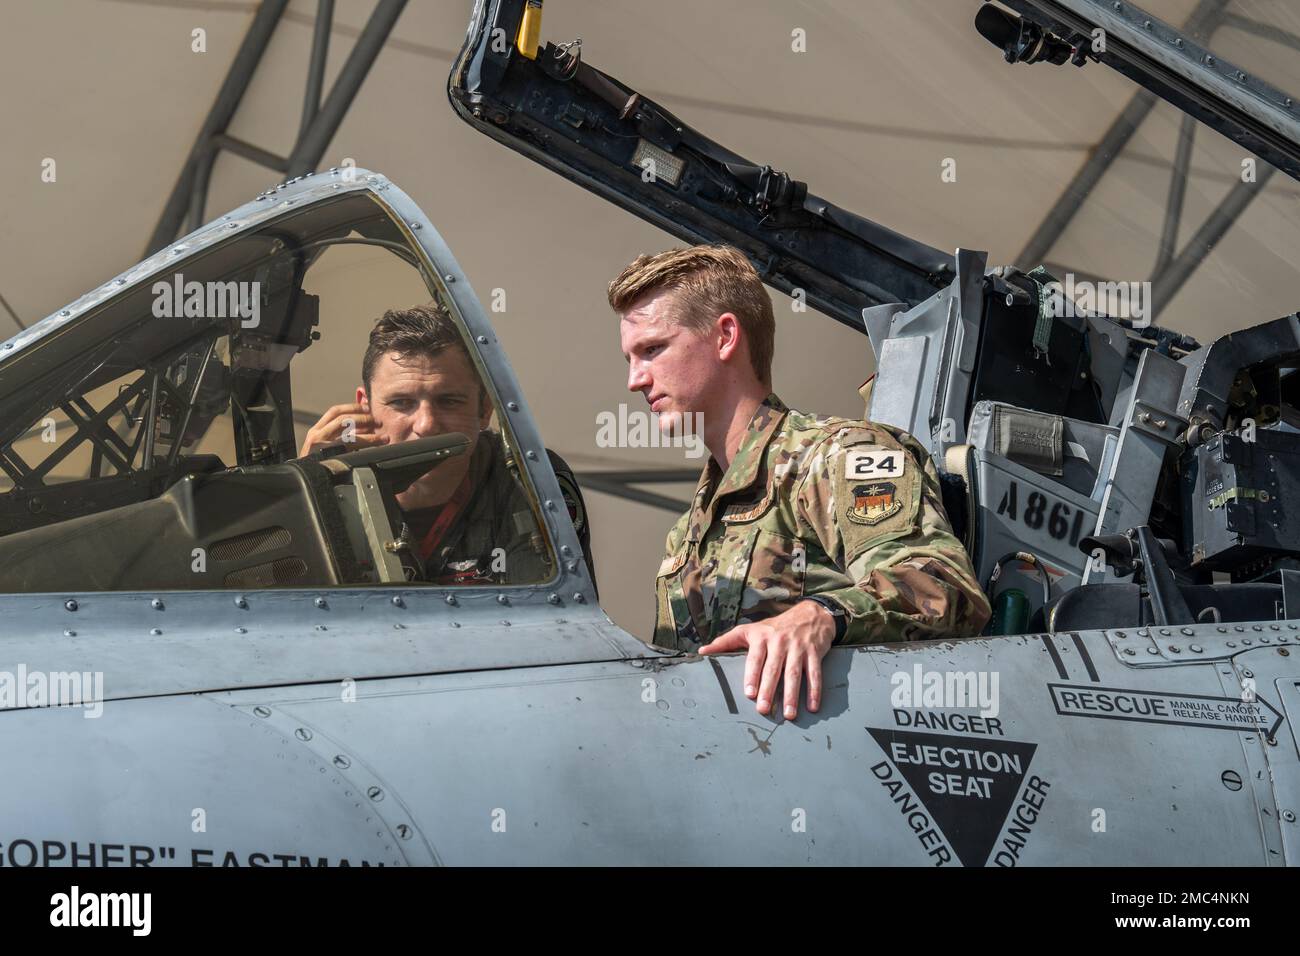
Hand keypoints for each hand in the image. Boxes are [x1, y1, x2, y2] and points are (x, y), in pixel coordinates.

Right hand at [298, 403, 386, 457]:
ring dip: (367, 430)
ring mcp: (322, 445)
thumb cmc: (314, 464)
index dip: (352, 407)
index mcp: (316, 431)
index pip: (334, 412)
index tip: (366, 407)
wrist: (304, 479)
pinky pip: (351, 446)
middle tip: (376, 419)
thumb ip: (334, 436)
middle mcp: (317, 435)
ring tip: (381, 433)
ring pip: (348, 431)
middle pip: (342, 417)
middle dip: (361, 416)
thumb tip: (358, 429)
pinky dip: (366, 443)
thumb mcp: (320, 446)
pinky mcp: (329, 456)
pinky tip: (376, 444)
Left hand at [698, 601, 836, 718]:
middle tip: (764, 709)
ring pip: (794, 673)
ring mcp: (798, 647)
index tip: (749, 694)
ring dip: (791, 695)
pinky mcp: (814, 653)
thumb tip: (702, 652)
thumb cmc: (774, 627)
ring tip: (788, 714)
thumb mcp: (750, 629)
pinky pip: (814, 673)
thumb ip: (726, 641)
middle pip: (773, 669)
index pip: (755, 659)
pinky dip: (815, 691)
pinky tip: (812, 707)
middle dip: (769, 690)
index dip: (752, 676)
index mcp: (761, 637)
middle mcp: (779, 642)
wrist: (809, 615)